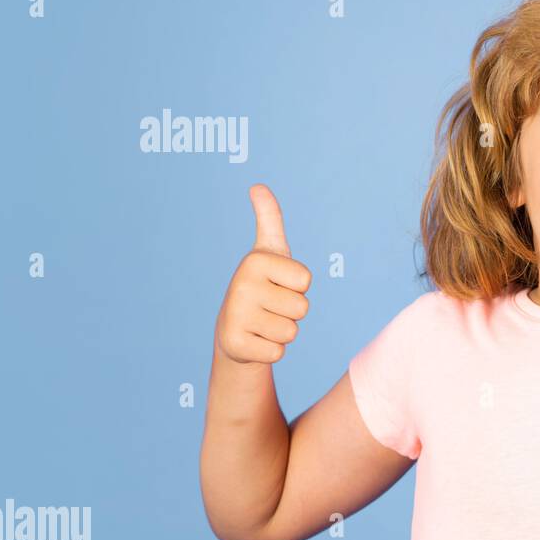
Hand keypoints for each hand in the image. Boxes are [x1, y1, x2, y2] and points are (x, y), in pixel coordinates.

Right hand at [214, 184, 312, 365]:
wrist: (233, 329)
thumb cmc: (261, 286)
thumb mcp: (269, 251)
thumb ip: (269, 218)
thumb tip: (258, 185)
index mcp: (256, 261)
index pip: (306, 281)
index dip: (297, 287)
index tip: (278, 284)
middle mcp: (242, 286)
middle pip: (302, 307)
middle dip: (291, 311)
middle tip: (270, 307)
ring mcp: (237, 316)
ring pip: (292, 331)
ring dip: (282, 331)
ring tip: (262, 322)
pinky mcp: (236, 345)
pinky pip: (278, 353)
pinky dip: (271, 350)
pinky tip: (255, 340)